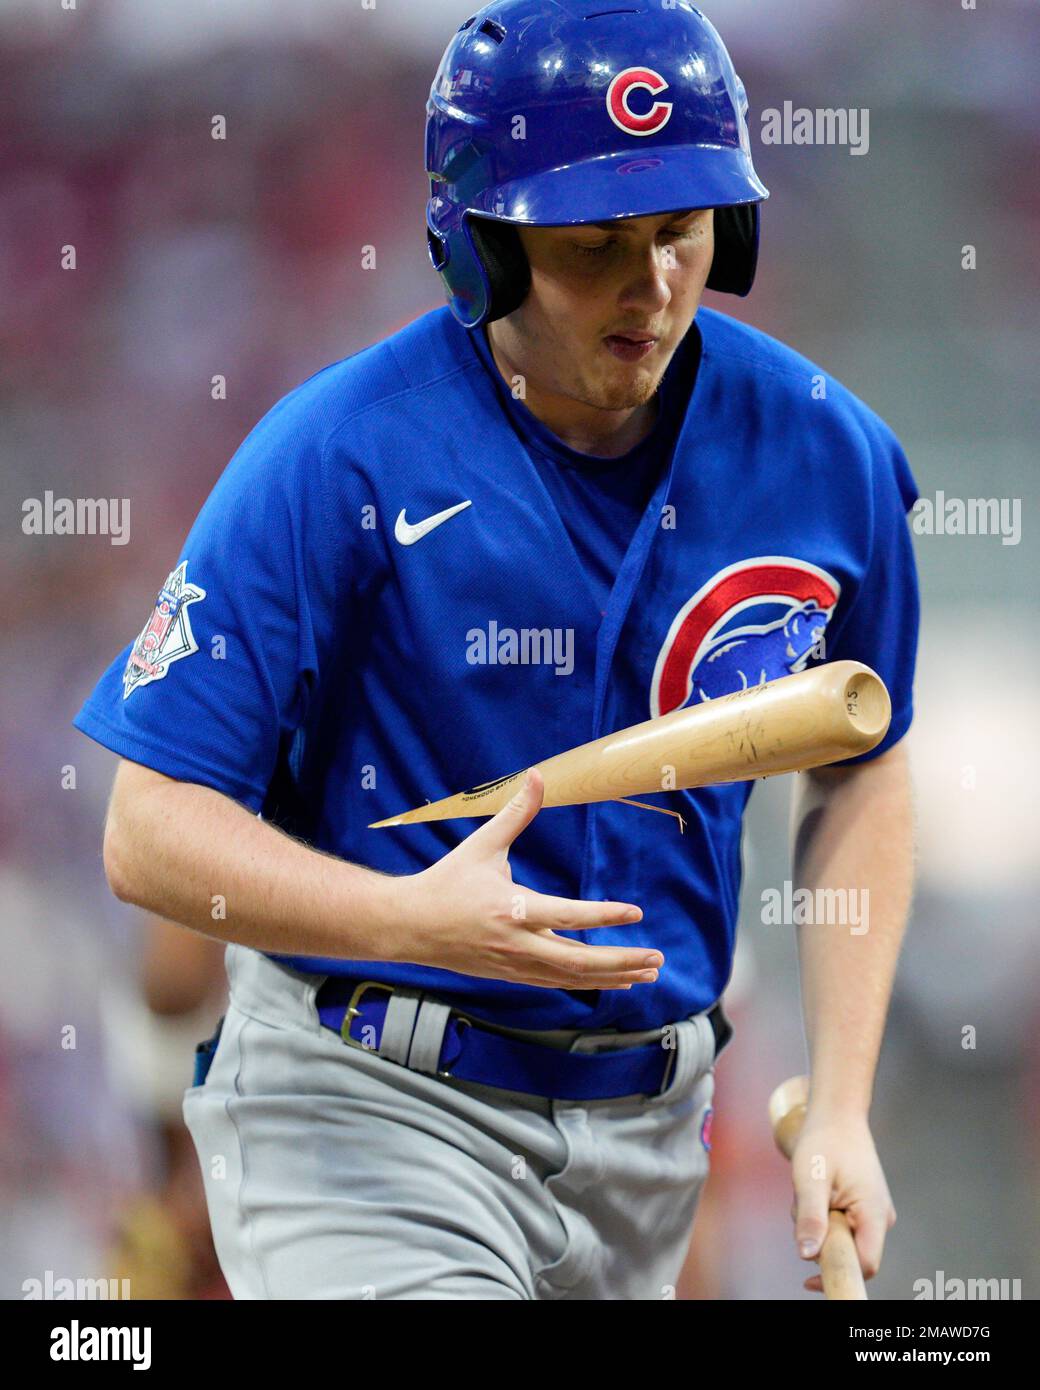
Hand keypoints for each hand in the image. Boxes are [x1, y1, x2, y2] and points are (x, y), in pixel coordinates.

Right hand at [388, 768, 661, 990]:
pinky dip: (587, 982)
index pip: (567, 916)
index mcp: (512, 909)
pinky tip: (613, 980)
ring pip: (571, 977)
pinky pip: (557, 983)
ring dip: (613, 976)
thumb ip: (516, 813)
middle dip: (621, 961)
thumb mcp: (483, 844)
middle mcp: (517, 943)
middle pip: (578, 960)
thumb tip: (537, 775)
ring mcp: (516, 964)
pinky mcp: (512, 975)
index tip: (635, 912)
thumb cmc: (448, 881)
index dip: (604, 916)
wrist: (410, 926)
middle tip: (657, 959)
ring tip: (648, 974)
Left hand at [788, 1111, 895, 1293]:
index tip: (807, 1280)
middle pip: (851, 1253)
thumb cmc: (824, 1140)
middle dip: (821, 1241)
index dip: (837, 1275)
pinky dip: (823, 1215)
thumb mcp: (810, 1179)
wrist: (836, 1113)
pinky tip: (816, 1191)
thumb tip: (807, 1256)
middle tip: (803, 1208)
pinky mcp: (863, 1206)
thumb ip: (810, 1217)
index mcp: (874, 1214)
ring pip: (842, 1238)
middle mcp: (880, 1218)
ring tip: (809, 1191)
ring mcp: (873, 1211)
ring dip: (819, 1225)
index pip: (864, 1264)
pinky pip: (841, 1224)